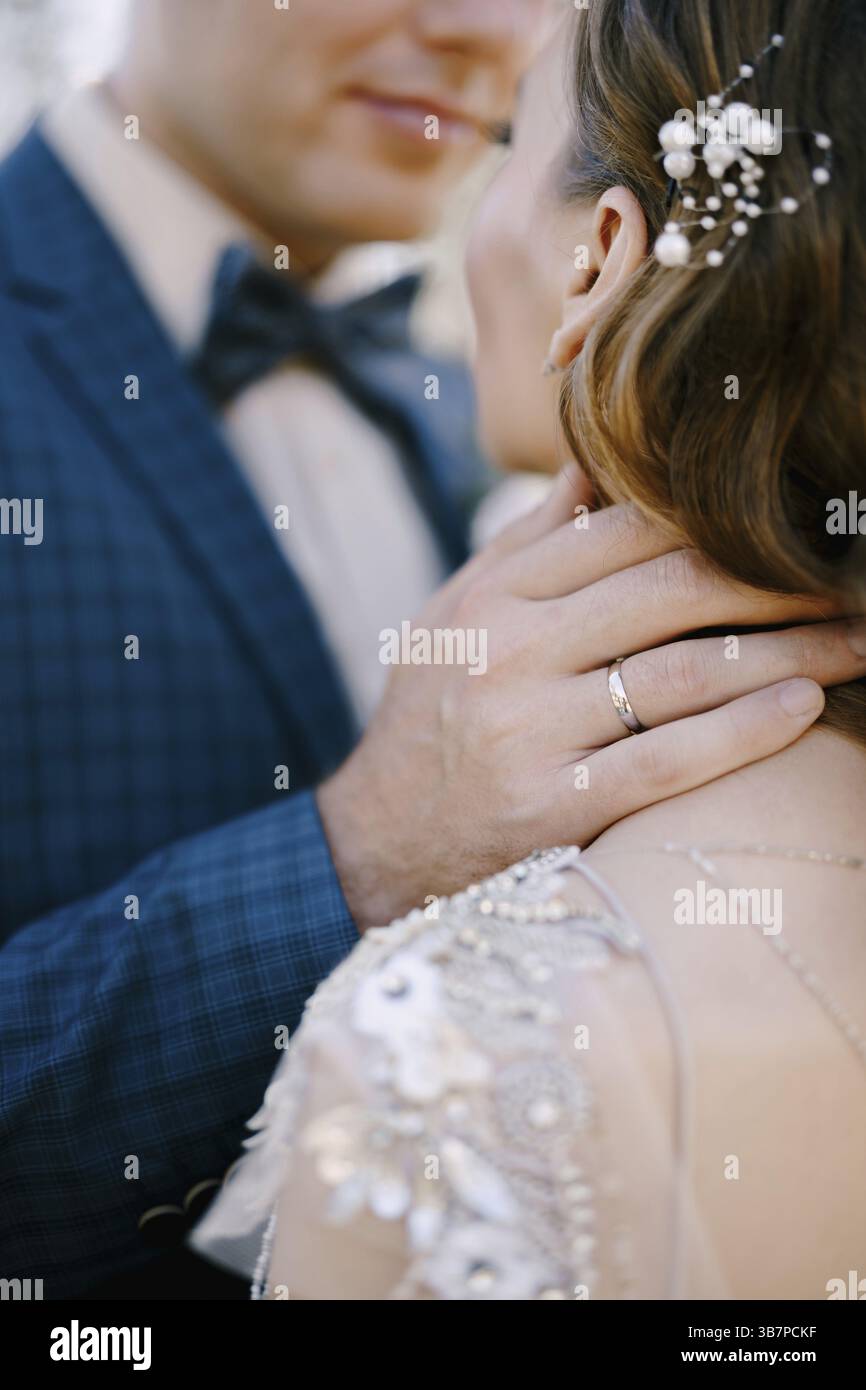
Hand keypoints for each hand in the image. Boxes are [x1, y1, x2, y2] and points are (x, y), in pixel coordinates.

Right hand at [318, 466, 865, 929]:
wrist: (375, 841)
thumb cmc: (429, 717)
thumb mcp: (455, 615)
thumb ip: (526, 544)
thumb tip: (595, 468)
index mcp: (495, 595)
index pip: (626, 533)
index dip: (718, 519)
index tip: (788, 519)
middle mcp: (512, 653)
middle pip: (669, 592)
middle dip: (775, 578)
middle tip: (848, 573)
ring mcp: (530, 731)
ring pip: (681, 673)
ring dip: (787, 652)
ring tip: (856, 641)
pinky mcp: (552, 807)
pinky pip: (664, 760)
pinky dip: (741, 732)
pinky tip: (803, 708)